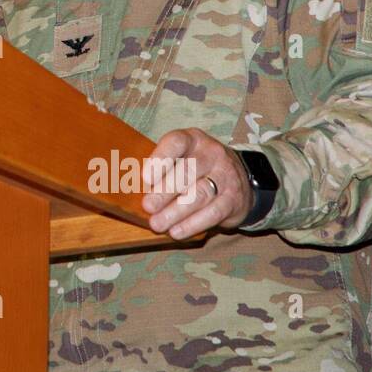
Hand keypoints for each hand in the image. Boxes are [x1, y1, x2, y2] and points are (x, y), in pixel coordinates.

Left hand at [140, 128, 254, 239]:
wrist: (241, 180)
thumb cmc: (197, 169)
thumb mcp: (183, 158)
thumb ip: (161, 168)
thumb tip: (130, 187)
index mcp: (193, 139)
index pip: (176, 142)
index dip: (160, 159)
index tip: (145, 178)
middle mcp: (212, 154)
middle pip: (186, 172)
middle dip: (164, 192)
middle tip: (147, 207)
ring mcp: (226, 176)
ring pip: (198, 195)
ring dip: (175, 212)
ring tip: (157, 224)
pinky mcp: (234, 199)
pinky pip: (212, 213)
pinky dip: (192, 224)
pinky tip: (176, 232)